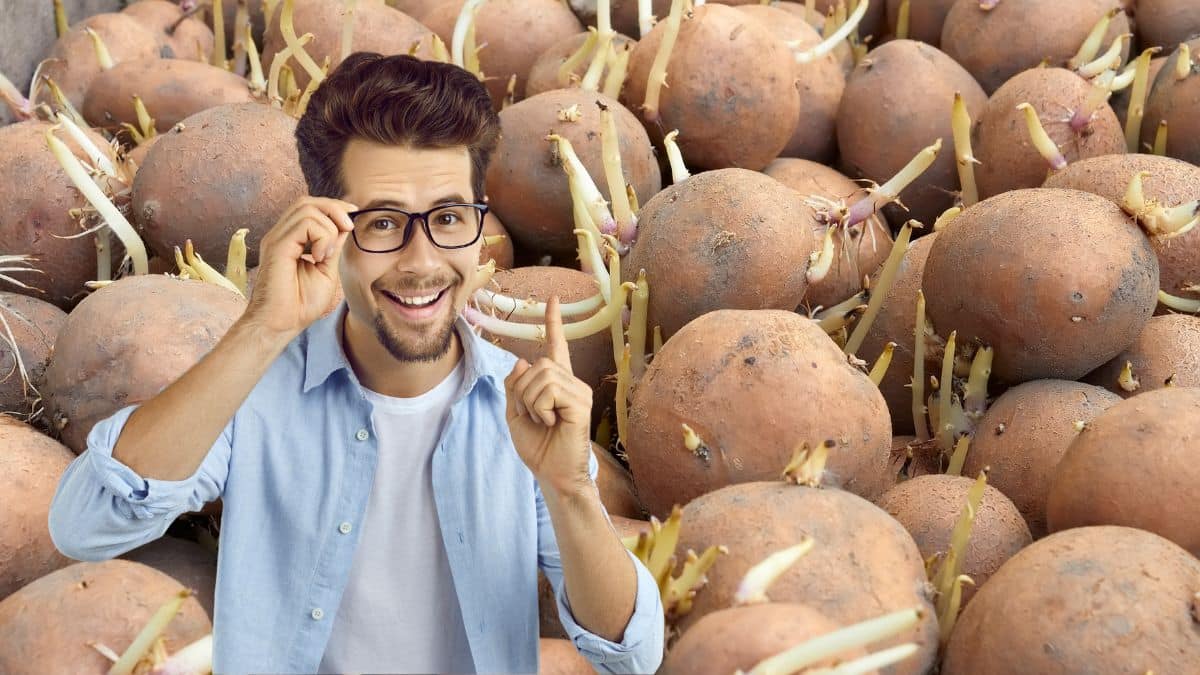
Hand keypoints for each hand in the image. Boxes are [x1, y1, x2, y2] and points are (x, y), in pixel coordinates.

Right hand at [244, 197, 356, 337]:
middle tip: (347, 229)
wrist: (281, 323)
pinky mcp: (276, 245)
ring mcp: (276, 238)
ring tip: (326, 255)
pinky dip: (321, 237)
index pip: (309, 207)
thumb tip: (344, 226)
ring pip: (307, 208)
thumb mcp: (326, 270)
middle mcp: (281, 235)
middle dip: (334, 209)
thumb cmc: (300, 304)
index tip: (352, 215)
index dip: (333, 207)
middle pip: (307, 202)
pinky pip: (305, 224)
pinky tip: (319, 257)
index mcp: (291, 239)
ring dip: (328, 228)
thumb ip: (332, 246)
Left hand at [505, 296, 593, 494]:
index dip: (553, 323)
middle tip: (532, 416)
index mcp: (558, 383)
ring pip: (540, 376)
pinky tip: (552, 423)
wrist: (553, 475)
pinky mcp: (580, 404)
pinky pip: (548, 391)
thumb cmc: (538, 448)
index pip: (556, 347)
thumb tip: (522, 360)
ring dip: (530, 401)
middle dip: (522, 391)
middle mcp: (572, 383)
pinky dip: (540, 409)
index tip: (553, 300)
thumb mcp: (515, 414)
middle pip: (536, 364)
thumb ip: (515, 387)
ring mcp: (579, 392)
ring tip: (543, 421)